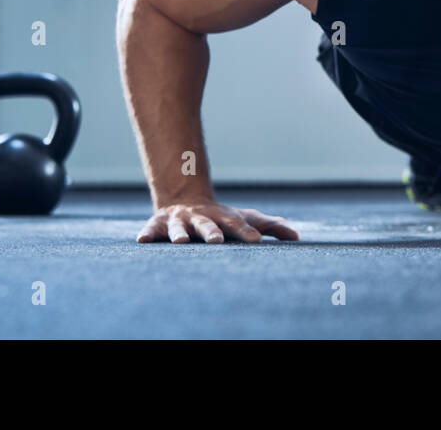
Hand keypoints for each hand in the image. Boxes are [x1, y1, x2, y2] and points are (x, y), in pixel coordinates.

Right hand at [137, 202, 300, 243]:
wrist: (186, 199)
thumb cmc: (222, 218)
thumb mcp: (245, 219)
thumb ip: (270, 227)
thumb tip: (297, 236)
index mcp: (224, 219)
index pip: (238, 225)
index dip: (247, 232)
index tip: (256, 241)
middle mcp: (202, 218)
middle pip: (209, 226)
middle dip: (212, 233)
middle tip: (217, 242)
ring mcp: (180, 221)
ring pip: (180, 228)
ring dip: (180, 234)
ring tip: (182, 241)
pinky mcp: (158, 224)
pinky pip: (152, 230)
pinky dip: (148, 234)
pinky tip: (142, 240)